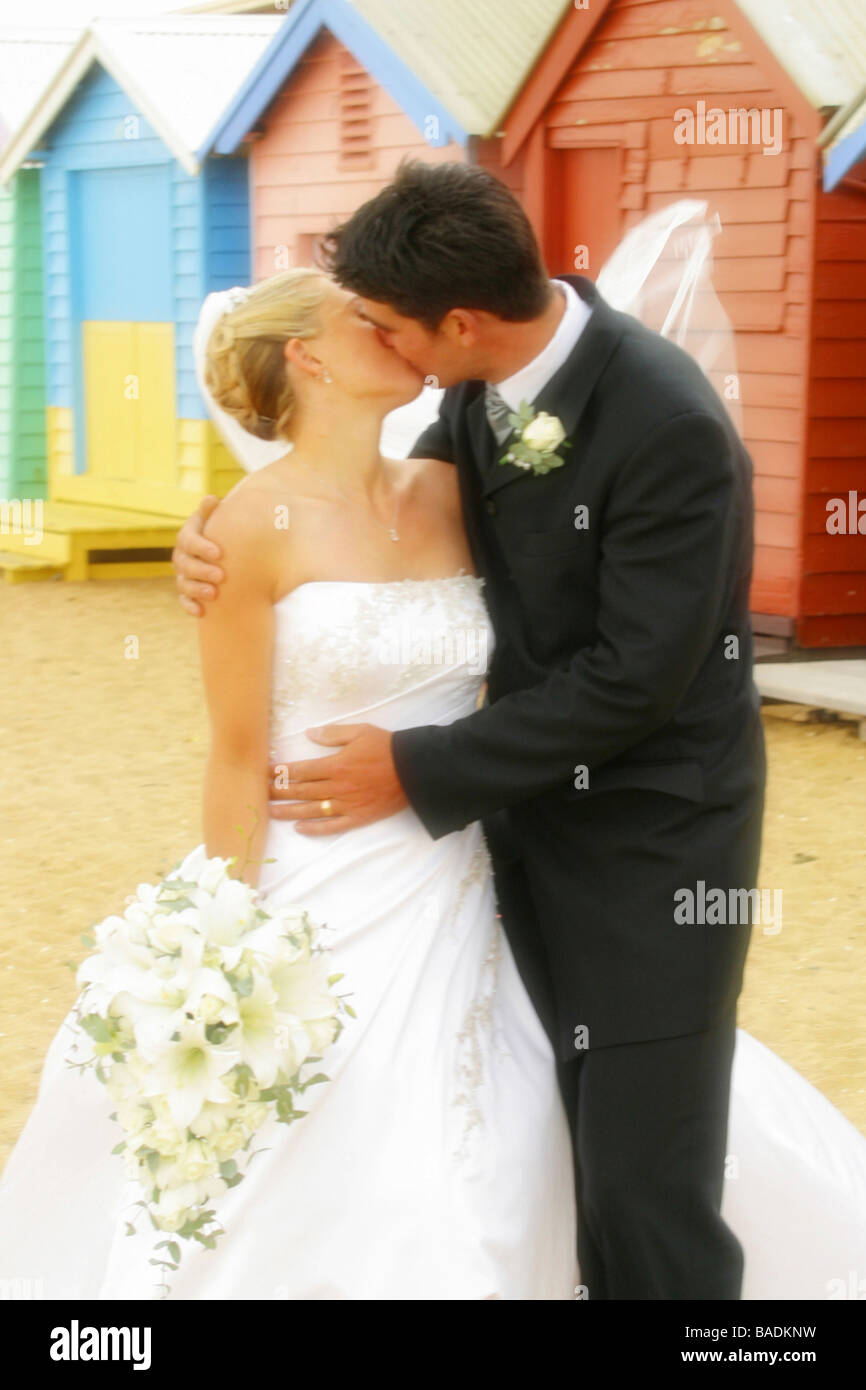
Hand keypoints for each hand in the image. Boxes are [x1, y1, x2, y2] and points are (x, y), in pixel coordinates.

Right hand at [173, 495, 225, 615]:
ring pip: (184, 584)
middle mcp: (182, 556)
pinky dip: (190, 606)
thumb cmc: (221, 532)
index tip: (219, 553)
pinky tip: (202, 612)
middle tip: (221, 576)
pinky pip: (184, 600)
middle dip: (202, 570)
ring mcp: (183, 575)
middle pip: (186, 564)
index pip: (189, 540)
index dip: (202, 547)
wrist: (222, 552)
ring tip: (214, 594)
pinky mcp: (187, 592)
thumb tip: (211, 500)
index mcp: (188, 537)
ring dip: (197, 590)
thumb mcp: (215, 519)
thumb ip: (212, 511)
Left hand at [268, 724, 407, 834]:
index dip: (280, 772)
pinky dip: (315, 829)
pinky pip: (332, 826)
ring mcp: (347, 804)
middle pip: (301, 791)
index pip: (300, 770)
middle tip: (260, 793)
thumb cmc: (387, 747)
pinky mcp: (358, 817)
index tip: (265, 772)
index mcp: (336, 765)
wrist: (414, 770)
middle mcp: (337, 787)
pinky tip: (300, 828)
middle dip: (278, 792)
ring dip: (289, 812)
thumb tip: (309, 733)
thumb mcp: (361, 731)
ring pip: (311, 810)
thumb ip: (333, 734)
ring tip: (271, 812)